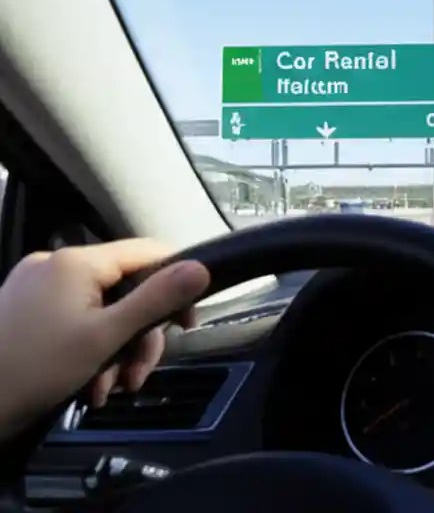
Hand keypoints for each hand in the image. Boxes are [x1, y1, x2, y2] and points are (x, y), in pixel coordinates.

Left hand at [0, 239, 209, 439]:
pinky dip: (89, 351)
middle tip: (138, 375)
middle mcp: (55, 264)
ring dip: (116, 353)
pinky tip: (88, 385)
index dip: (176, 284)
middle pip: (125, 289)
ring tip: (108, 389)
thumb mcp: (107, 337)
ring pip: (102, 311)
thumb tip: (202, 268)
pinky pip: (75, 320)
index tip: (186, 325)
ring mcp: (36, 287)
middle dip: (138, 337)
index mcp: (76, 261)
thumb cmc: (37, 370)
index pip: (148, 252)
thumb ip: (157, 300)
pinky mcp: (24, 310)